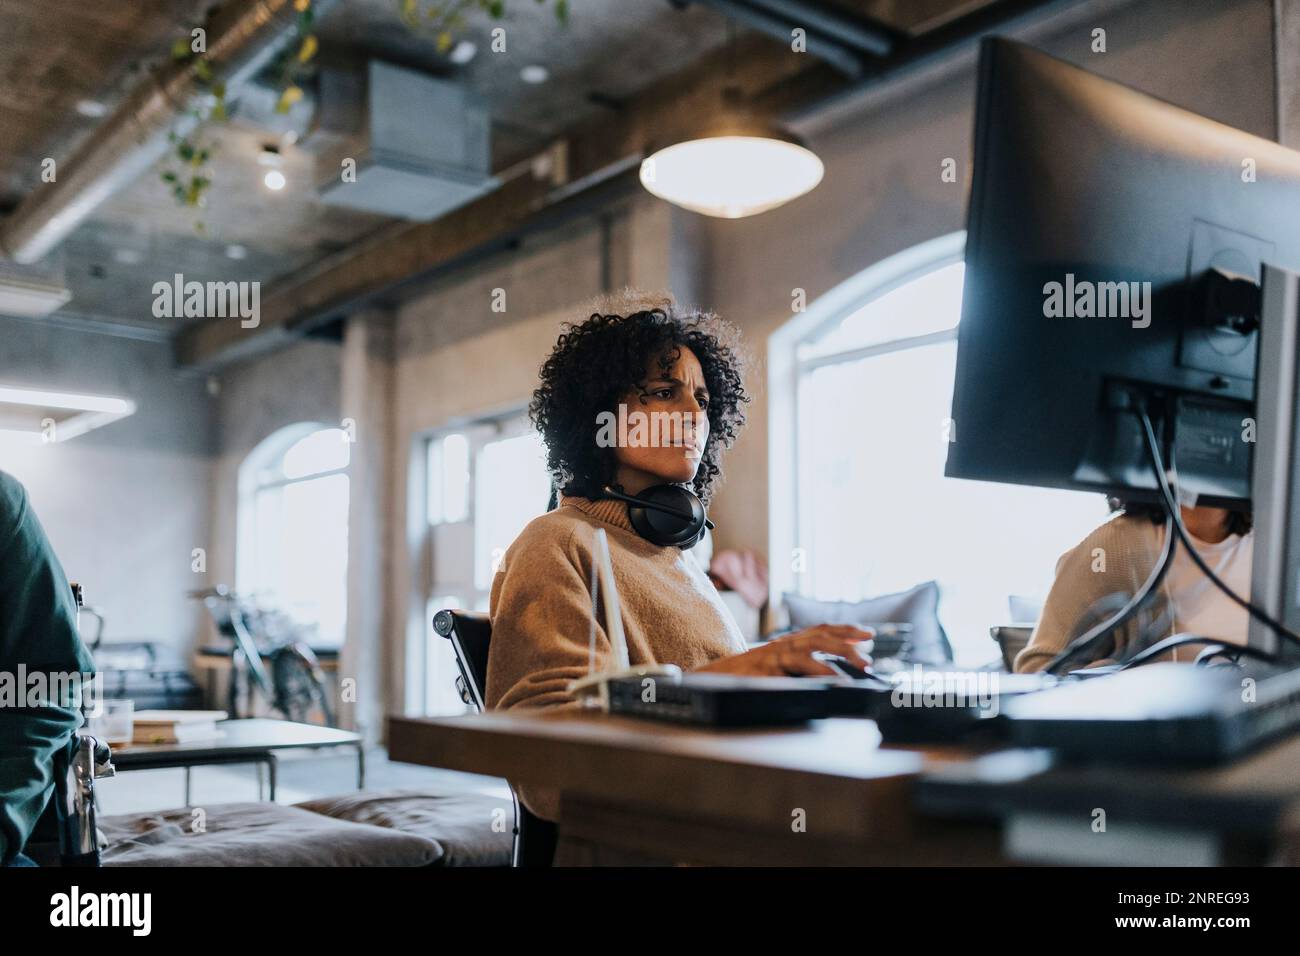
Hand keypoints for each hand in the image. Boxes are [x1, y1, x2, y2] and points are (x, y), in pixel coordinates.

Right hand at [695, 625, 874, 676]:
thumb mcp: (775, 668)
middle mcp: (781, 644)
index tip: (867, 633)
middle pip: (820, 636)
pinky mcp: (764, 670)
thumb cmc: (745, 677)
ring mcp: (773, 656)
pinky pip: (792, 670)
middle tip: (869, 656)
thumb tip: (830, 673)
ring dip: (836, 657)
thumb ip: (797, 666)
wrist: (711, 681)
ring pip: (809, 649)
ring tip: (857, 667)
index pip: (820, 630)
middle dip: (847, 642)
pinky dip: (813, 673)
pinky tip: (828, 681)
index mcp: (786, 642)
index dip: (844, 630)